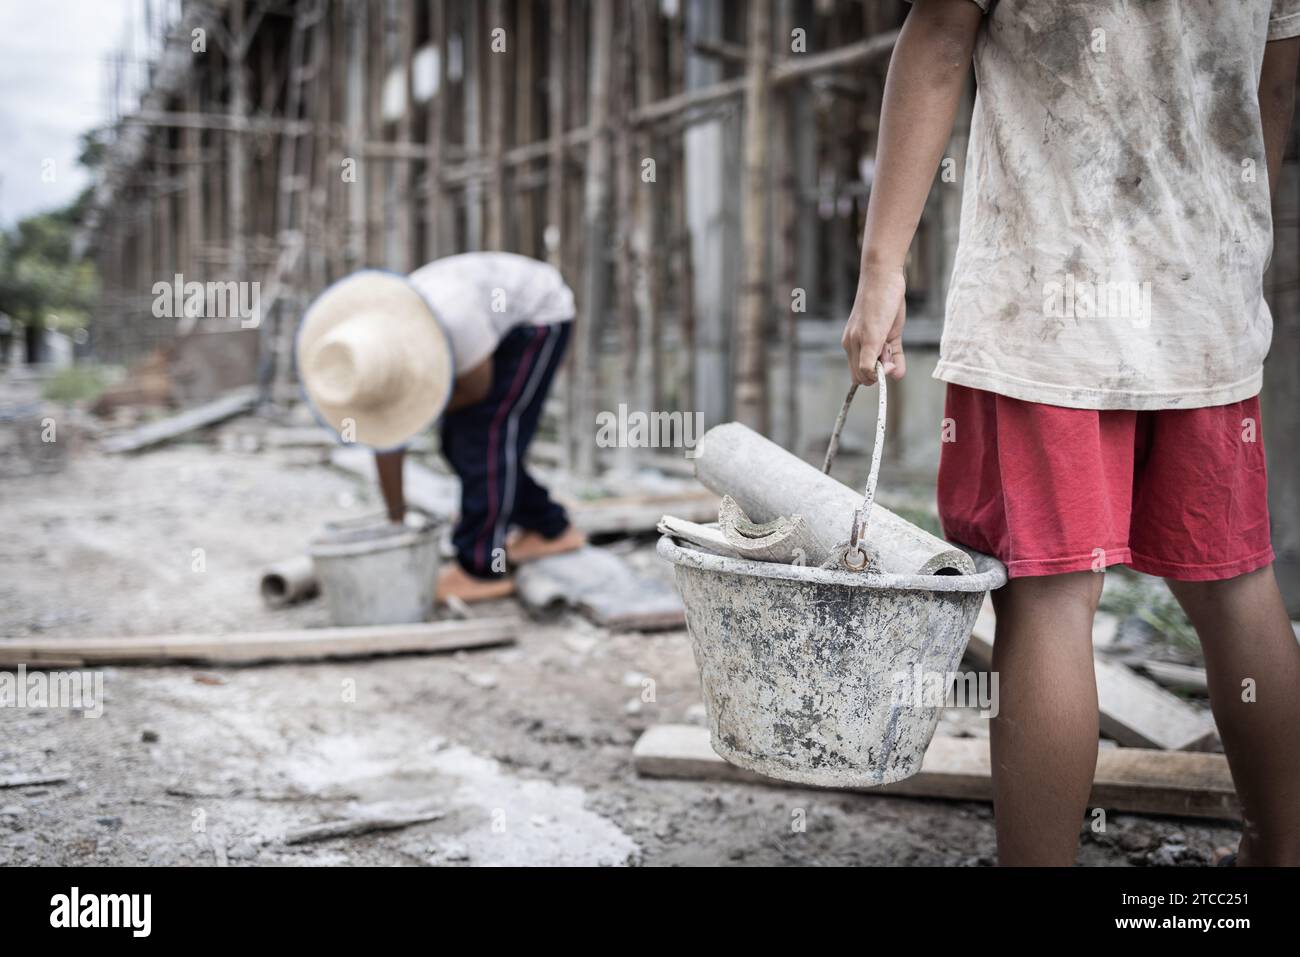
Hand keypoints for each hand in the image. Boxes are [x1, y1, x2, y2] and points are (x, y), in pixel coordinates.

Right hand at [840, 263, 906, 385]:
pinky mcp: (889, 333)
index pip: (858, 375)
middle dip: (881, 370)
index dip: (871, 377)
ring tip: (892, 348)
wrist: (885, 278)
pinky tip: (900, 367)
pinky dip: (898, 362)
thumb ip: (868, 361)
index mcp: (851, 346)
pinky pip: (894, 354)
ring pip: (884, 363)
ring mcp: (877, 339)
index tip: (882, 367)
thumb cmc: (875, 305)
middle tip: (887, 354)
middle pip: (871, 371)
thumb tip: (873, 378)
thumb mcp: (871, 337)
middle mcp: (862, 344)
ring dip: (892, 365)